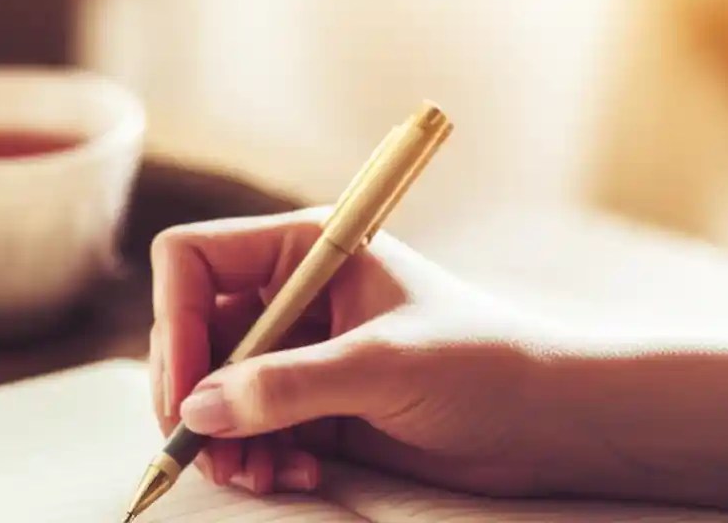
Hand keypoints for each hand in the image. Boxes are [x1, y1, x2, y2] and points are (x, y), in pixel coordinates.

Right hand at [148, 208, 562, 497]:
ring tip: (256, 475)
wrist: (552, 423)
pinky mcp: (313, 404)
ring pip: (214, 389)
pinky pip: (250, 428)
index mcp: (307, 249)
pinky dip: (257, 457)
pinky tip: (294, 478)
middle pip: (193, 332)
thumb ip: (287, 385)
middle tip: (210, 452)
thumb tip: (198, 409)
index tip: (187, 390)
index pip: (194, 261)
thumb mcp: (382, 366)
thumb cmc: (483, 365)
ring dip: (223, 437)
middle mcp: (292, 295)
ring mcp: (300, 352)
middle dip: (196, 396)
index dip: (176, 320)